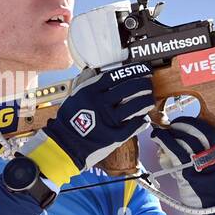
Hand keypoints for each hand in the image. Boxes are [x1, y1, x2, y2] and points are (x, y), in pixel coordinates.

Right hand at [24, 64, 155, 184]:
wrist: (65, 144)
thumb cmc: (70, 121)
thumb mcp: (75, 97)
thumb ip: (87, 84)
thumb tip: (95, 71)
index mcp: (90, 91)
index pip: (116, 76)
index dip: (132, 71)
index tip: (143, 69)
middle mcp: (100, 103)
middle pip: (129, 89)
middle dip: (144, 84)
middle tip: (149, 84)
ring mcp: (108, 120)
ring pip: (135, 106)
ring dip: (147, 101)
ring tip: (150, 100)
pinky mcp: (113, 136)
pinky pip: (134, 126)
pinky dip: (142, 121)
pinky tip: (144, 119)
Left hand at [150, 116, 214, 214]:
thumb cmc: (212, 195)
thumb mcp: (213, 171)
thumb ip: (201, 156)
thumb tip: (180, 141)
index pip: (208, 129)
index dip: (192, 124)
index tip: (181, 124)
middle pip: (196, 131)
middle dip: (180, 126)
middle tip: (169, 127)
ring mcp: (204, 164)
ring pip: (184, 139)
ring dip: (168, 133)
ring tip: (159, 134)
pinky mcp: (190, 173)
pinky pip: (175, 152)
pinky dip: (164, 142)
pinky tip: (158, 139)